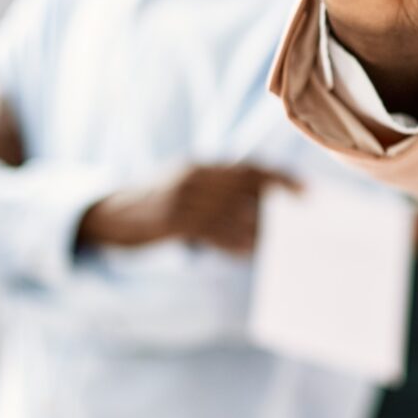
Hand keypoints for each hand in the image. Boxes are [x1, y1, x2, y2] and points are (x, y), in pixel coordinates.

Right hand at [76, 163, 299, 255]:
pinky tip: (249, 251)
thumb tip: (261, 208)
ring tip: (278, 242)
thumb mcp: (186, 188)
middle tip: (301, 220)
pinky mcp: (171, 220)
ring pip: (232, 211)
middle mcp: (194, 176)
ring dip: (258, 228)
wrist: (110, 216)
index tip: (307, 190)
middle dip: (276, 203)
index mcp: (201, 166)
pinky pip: (211, 231)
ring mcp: (181, 197)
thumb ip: (218, 191)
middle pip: (246, 187)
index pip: (249, 167)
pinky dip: (233, 242)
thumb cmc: (156, 206)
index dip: (280, 177)